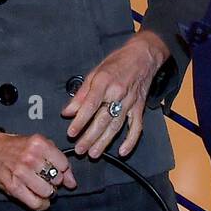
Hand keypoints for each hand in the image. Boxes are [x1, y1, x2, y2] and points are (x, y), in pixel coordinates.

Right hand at [0, 131, 76, 209]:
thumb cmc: (16, 146)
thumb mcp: (38, 144)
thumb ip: (58, 160)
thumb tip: (72, 182)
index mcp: (39, 144)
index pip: (63, 164)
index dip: (62, 170)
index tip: (56, 170)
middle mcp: (31, 158)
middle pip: (56, 179)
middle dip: (55, 182)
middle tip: (47, 179)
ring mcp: (21, 173)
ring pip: (47, 192)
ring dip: (47, 193)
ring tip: (42, 188)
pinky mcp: (13, 187)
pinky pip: (35, 202)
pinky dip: (41, 204)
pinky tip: (39, 200)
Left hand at [61, 31, 169, 159]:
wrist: (142, 57)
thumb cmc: (117, 63)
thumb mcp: (94, 72)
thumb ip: (81, 94)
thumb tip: (68, 112)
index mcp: (104, 82)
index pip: (90, 105)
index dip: (80, 121)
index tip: (71, 132)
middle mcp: (117, 93)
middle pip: (102, 120)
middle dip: (90, 137)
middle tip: (79, 149)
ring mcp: (130, 102)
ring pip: (116, 126)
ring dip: (104, 142)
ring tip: (93, 153)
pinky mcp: (139, 108)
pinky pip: (136, 127)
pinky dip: (130, 141)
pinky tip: (122, 151)